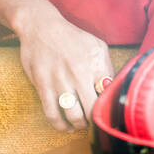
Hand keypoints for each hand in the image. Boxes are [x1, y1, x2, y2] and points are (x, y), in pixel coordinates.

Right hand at [13, 5, 113, 131]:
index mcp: (95, 64)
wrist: (41, 27)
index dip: (109, 108)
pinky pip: (51, 113)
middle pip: (92, 109)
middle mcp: (78, 74)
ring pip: (72, 115)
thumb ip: (107, 68)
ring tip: (80, 124)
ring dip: (78, 125)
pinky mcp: (42, 85)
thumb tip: (112, 91)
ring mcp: (59, 81)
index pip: (108, 94)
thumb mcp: (97, 46)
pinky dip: (60, 125)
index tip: (108, 113)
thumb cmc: (73, 38)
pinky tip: (65, 126)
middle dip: (95, 121)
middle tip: (94, 123)